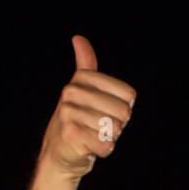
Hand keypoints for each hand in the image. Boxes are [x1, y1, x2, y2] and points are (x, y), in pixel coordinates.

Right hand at [37, 35, 136, 182]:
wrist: (60, 151)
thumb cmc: (80, 120)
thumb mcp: (85, 90)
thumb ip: (86, 65)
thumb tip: (78, 37)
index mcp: (83, 78)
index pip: (129, 95)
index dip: (122, 109)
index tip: (103, 112)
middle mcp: (72, 91)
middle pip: (124, 112)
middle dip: (116, 126)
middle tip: (97, 128)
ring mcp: (69, 111)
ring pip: (114, 129)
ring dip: (107, 138)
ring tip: (91, 136)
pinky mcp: (71, 133)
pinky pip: (106, 144)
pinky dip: (103, 150)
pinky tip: (89, 147)